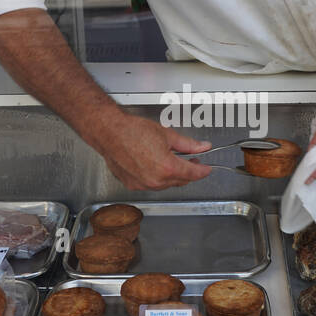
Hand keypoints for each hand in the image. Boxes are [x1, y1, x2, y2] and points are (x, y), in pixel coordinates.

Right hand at [90, 114, 213, 190]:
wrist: (109, 132)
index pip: (193, 174)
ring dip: (172, 175)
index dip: (202, 170)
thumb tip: (202, 147)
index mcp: (167, 167)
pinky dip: (157, 177)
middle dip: (188, 172)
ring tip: (171, 160)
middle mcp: (155, 180)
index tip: (206, 168)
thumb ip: (188, 144)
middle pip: (180, 181)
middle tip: (191, 160)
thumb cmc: (132, 131)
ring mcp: (143, 184)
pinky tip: (155, 165)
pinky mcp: (133, 185)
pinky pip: (151, 185)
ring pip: (166, 185)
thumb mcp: (167, 135)